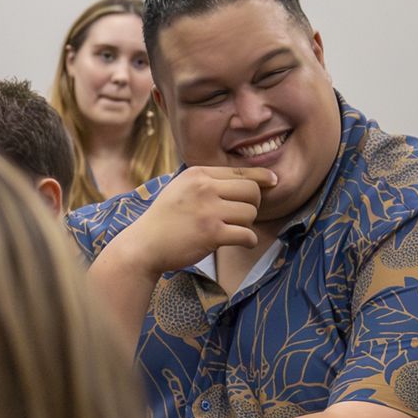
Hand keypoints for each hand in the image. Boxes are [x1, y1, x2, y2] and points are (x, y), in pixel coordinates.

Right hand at [114, 165, 276, 276]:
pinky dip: (248, 241)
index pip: (240, 171)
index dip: (261, 177)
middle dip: (253, 205)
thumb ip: (207, 183)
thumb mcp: (181, 189)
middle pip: (252, 191)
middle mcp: (204, 187)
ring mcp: (208, 210)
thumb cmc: (165, 219)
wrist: (144, 245)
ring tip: (232, 230)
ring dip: (246, 224)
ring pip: (250, 213)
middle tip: (241, 217)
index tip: (273, 182)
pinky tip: (241, 242)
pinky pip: (247, 235)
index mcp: (198, 174)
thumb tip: (247, 181)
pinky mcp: (211, 233)